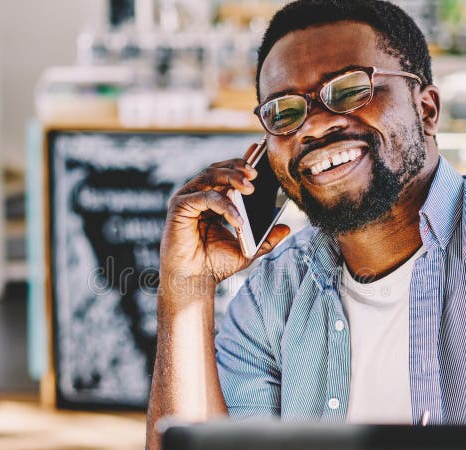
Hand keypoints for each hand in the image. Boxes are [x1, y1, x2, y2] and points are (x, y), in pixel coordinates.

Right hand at [160, 156, 289, 287]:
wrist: (193, 282)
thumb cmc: (214, 265)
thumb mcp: (247, 250)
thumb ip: (266, 238)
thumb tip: (287, 227)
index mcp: (211, 200)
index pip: (227, 174)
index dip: (241, 162)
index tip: (258, 152)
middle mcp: (197, 196)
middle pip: (217, 169)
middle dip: (238, 167)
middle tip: (256, 173)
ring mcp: (186, 199)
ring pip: (209, 176)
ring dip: (231, 178)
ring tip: (250, 187)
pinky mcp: (179, 207)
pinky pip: (204, 197)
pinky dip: (223, 205)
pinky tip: (237, 218)